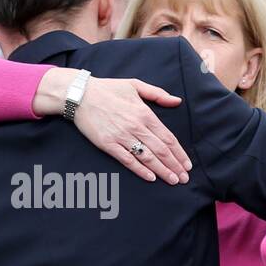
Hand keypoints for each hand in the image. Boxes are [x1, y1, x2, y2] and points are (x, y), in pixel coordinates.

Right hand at [36, 68, 190, 183]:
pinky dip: (140, 170)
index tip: (187, 165)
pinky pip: (127, 160)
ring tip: (173, 181)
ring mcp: (121, 136)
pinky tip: (151, 178)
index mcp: (145, 114)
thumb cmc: (108, 89)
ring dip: (162, 171)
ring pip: (147, 157)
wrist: (78, 94)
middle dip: (175, 166)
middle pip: (161, 150)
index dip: (180, 153)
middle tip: (184, 179)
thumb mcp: (135, 85)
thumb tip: (177, 101)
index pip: (168, 138)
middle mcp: (136, 126)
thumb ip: (158, 94)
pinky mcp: (108, 144)